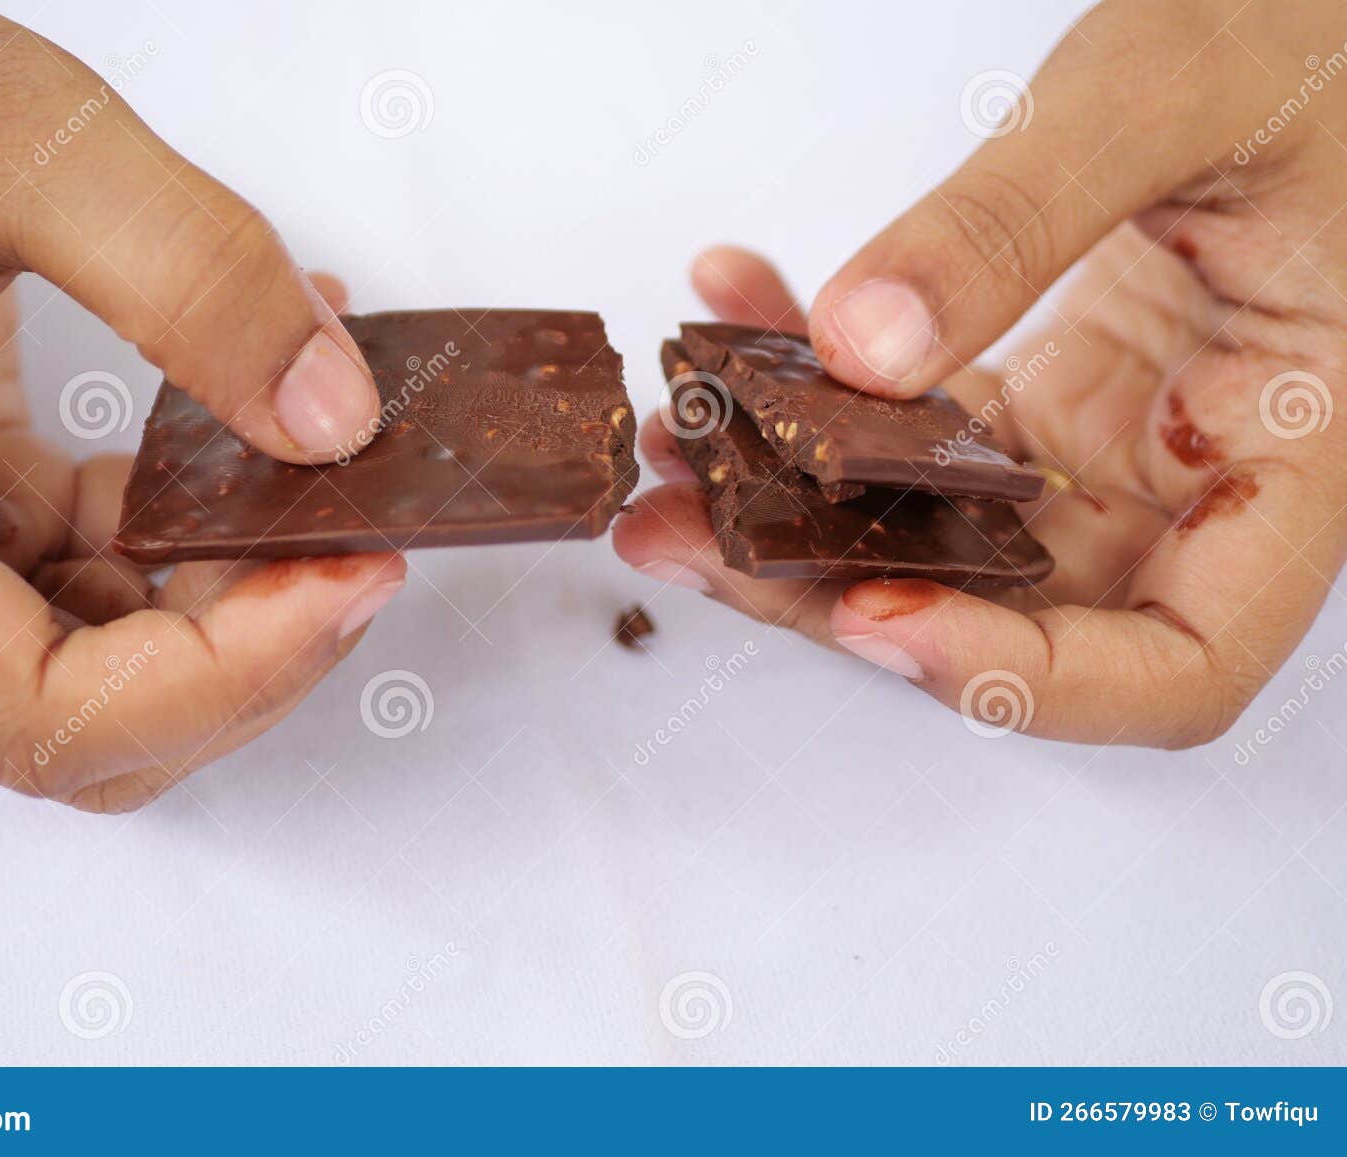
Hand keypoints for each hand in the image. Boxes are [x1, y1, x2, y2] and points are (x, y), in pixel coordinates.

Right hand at [0, 0, 400, 810]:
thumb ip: (183, 271)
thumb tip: (333, 418)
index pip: (40, 716)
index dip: (224, 676)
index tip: (353, 575)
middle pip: (86, 718)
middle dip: (248, 642)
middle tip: (359, 529)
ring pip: (99, 658)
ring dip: (231, 581)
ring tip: (318, 456)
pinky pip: (87, 568)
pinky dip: (187, 517)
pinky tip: (246, 419)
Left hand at [618, 0, 1346, 747]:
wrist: (1298, 9)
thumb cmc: (1307, 35)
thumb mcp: (1172, 93)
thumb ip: (1019, 218)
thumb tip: (864, 346)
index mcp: (1291, 457)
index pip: (1177, 663)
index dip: (1025, 676)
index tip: (880, 616)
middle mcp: (1195, 481)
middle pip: (1015, 617)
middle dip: (836, 591)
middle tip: (694, 537)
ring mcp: (1108, 447)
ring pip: (939, 537)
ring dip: (793, 508)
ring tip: (676, 447)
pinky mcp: (1040, 396)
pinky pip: (910, 435)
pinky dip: (818, 393)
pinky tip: (740, 319)